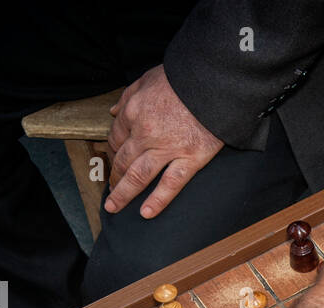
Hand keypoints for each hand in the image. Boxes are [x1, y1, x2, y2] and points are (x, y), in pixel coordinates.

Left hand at [104, 65, 223, 217]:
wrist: (213, 81)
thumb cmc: (183, 77)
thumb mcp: (147, 78)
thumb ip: (128, 95)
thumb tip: (113, 111)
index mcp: (133, 111)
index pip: (116, 137)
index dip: (113, 150)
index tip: (113, 158)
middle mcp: (145, 133)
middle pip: (122, 160)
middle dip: (113, 176)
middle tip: (110, 189)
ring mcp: (167, 149)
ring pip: (138, 176)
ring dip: (123, 194)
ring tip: (114, 206)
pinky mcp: (190, 159)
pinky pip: (170, 184)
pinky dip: (157, 200)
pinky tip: (146, 213)